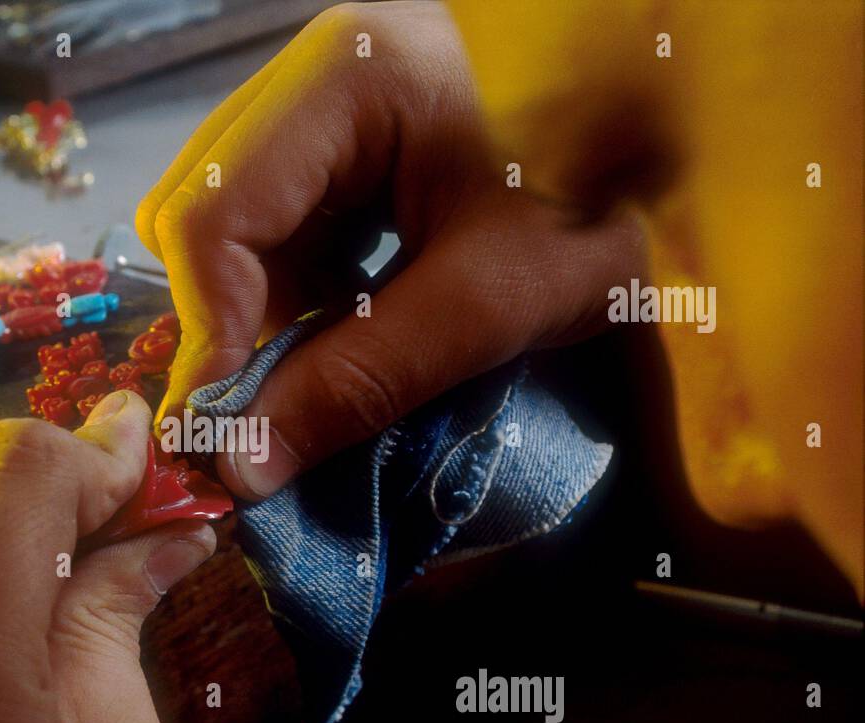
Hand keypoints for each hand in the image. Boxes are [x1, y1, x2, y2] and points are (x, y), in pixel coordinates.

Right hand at [136, 1, 642, 499]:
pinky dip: (294, 292)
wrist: (698, 141)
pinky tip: (349, 323)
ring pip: (231, 227)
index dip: (209, 329)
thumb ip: (366, 377)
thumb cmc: (615, 195)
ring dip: (261, 312)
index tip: (226, 432)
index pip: (213, 210)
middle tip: (276, 408)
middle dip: (231, 321)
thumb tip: (242, 467)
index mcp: (347, 77)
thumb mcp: (497, 297)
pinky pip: (277, 227)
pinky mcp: (346, 140)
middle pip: (203, 213)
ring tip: (325, 367)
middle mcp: (315, 77)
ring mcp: (328, 105)